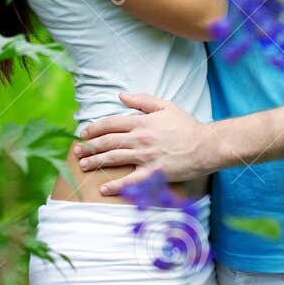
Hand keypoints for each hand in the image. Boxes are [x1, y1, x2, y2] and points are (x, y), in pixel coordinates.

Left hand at [74, 92, 214, 194]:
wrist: (206, 146)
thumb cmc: (186, 126)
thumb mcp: (165, 106)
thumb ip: (142, 101)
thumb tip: (120, 96)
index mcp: (141, 122)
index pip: (110, 123)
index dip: (94, 128)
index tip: (83, 134)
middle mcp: (140, 139)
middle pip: (108, 142)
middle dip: (89, 147)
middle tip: (77, 152)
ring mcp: (145, 156)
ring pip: (114, 159)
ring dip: (96, 162)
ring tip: (83, 166)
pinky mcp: (153, 173)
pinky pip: (130, 181)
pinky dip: (116, 186)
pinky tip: (103, 189)